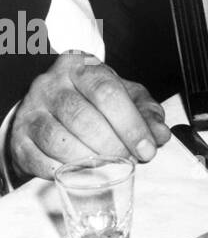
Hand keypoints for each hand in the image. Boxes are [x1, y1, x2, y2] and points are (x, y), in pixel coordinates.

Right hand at [8, 53, 170, 180]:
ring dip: (89, 159)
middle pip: (83, 117)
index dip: (131, 124)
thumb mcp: (125, 97)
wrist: (49, 109)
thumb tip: (160, 135)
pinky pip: (39, 160)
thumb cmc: (93, 100)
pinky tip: (81, 171)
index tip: (147, 147)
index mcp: (81, 66)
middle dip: (113, 144)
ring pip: (59, 139)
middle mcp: (51, 84)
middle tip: (130, 159)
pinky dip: (64, 170)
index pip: (108, 92)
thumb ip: (146, 112)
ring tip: (109, 165)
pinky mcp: (18, 138)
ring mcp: (30, 110)